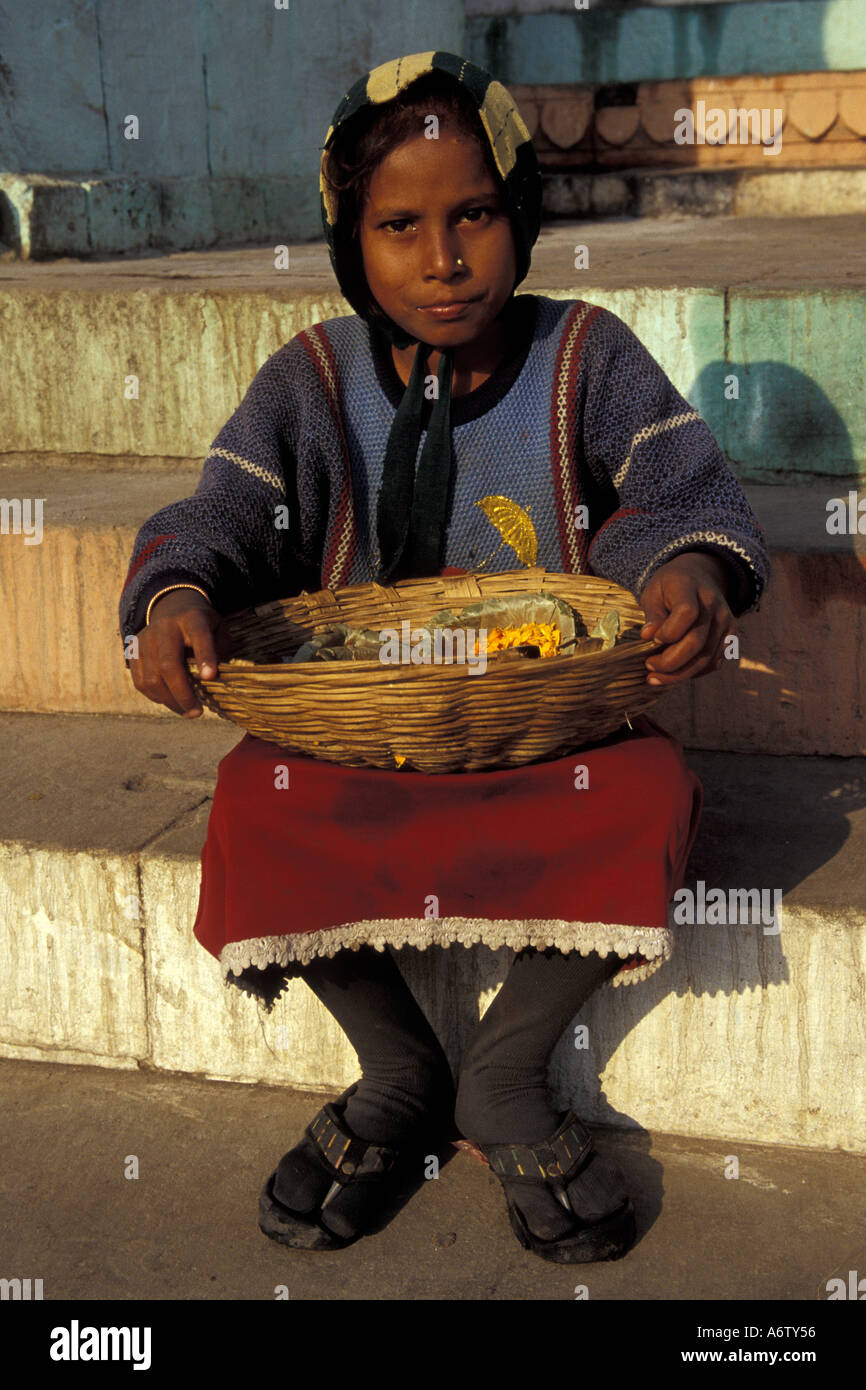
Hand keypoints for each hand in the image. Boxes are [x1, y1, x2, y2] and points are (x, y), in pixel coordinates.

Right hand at [129, 590, 230, 716]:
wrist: (171, 608)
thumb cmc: (200, 625)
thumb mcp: (217, 628)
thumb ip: (221, 648)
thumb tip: (216, 678)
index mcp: (192, 619)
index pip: (199, 636)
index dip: (205, 657)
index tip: (210, 677)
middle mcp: (165, 628)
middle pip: (168, 665)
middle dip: (183, 693)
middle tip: (197, 712)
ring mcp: (145, 640)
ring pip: (151, 678)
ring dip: (170, 701)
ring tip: (187, 711)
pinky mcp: (133, 652)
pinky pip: (140, 682)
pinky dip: (156, 697)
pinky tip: (171, 701)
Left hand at [638, 552, 735, 686]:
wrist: (698, 576)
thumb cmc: (668, 587)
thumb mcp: (653, 593)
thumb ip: (653, 614)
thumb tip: (647, 636)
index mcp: (690, 587)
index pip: (687, 612)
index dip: (669, 632)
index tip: (651, 639)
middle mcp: (713, 604)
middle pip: (697, 641)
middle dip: (670, 661)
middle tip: (649, 666)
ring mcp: (725, 620)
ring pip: (706, 657)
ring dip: (680, 673)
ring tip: (656, 677)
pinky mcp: (731, 634)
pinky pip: (714, 661)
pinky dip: (694, 672)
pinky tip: (675, 674)